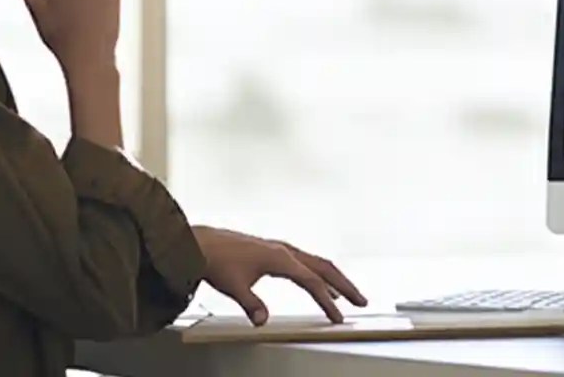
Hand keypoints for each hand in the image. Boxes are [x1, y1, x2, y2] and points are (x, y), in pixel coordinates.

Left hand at [194, 226, 366, 324]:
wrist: (202, 243)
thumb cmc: (217, 260)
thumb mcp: (234, 287)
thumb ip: (251, 304)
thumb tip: (263, 321)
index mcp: (280, 258)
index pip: (312, 282)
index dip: (327, 301)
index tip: (337, 317)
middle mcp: (285, 251)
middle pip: (324, 267)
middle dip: (344, 285)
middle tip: (361, 300)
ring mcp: (280, 249)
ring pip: (315, 263)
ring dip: (333, 278)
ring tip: (345, 295)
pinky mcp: (274, 251)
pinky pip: (304, 263)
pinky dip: (317, 273)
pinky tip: (316, 282)